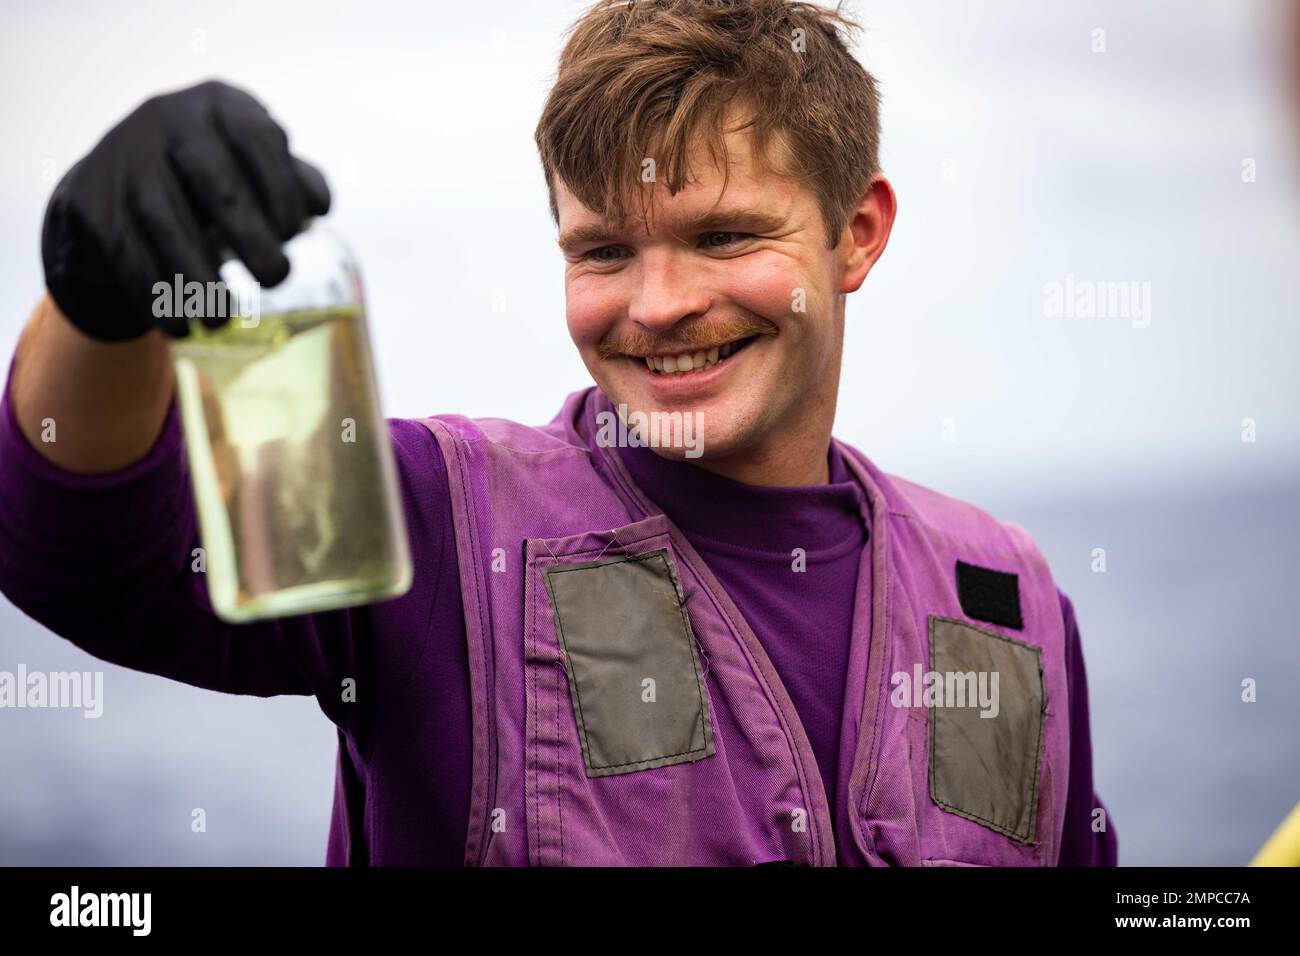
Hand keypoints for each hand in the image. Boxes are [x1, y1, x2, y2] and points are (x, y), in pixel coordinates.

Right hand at [41, 78, 330, 340]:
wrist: (126, 183)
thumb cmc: (221, 180)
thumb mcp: (261, 171)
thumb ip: (296, 185)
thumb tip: (317, 204)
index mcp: (222, 106)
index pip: (256, 138)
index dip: (279, 186)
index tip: (292, 233)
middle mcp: (168, 118)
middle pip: (210, 177)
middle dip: (247, 232)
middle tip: (276, 279)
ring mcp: (123, 156)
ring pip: (162, 218)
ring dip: (196, 276)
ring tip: (223, 319)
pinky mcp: (90, 196)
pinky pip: (123, 249)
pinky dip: (153, 292)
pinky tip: (179, 324)